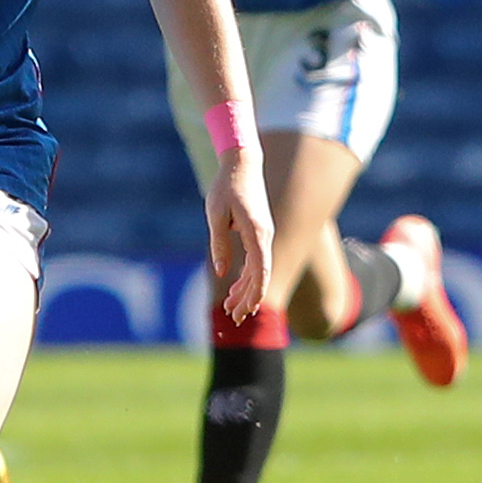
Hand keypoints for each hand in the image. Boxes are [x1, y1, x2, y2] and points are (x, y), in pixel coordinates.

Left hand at [207, 157, 274, 323]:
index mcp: (256, 232)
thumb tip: (223, 273)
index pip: (261, 269)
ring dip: (246, 291)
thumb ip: (220, 244)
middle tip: (234, 318)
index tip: (247, 310)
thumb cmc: (227, 187)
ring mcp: (263, 236)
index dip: (256, 292)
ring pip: (258, 271)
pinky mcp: (258, 234)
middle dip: (249, 299)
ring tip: (231, 310)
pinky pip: (255, 262)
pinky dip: (246, 278)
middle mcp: (265, 236)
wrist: (242, 164)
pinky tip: (235, 291)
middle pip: (260, 275)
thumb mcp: (216, 215)